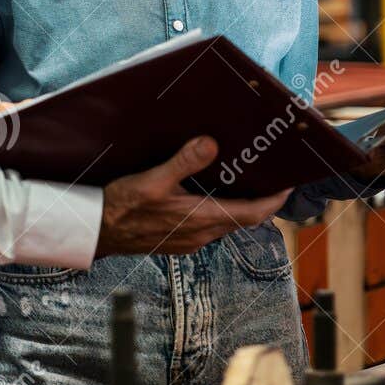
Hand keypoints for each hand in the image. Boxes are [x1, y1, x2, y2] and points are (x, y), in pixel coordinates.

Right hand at [96, 136, 290, 256]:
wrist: (96, 233)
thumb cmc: (122, 208)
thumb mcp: (152, 179)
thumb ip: (184, 162)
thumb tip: (211, 144)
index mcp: (202, 219)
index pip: (253, 213)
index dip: (275, 200)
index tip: (288, 183)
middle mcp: (201, 235)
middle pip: (243, 217)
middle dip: (259, 199)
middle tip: (267, 175)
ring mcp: (190, 241)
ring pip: (226, 222)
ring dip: (237, 204)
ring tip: (241, 178)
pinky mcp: (178, 240)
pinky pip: (209, 226)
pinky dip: (218, 209)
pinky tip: (207, 192)